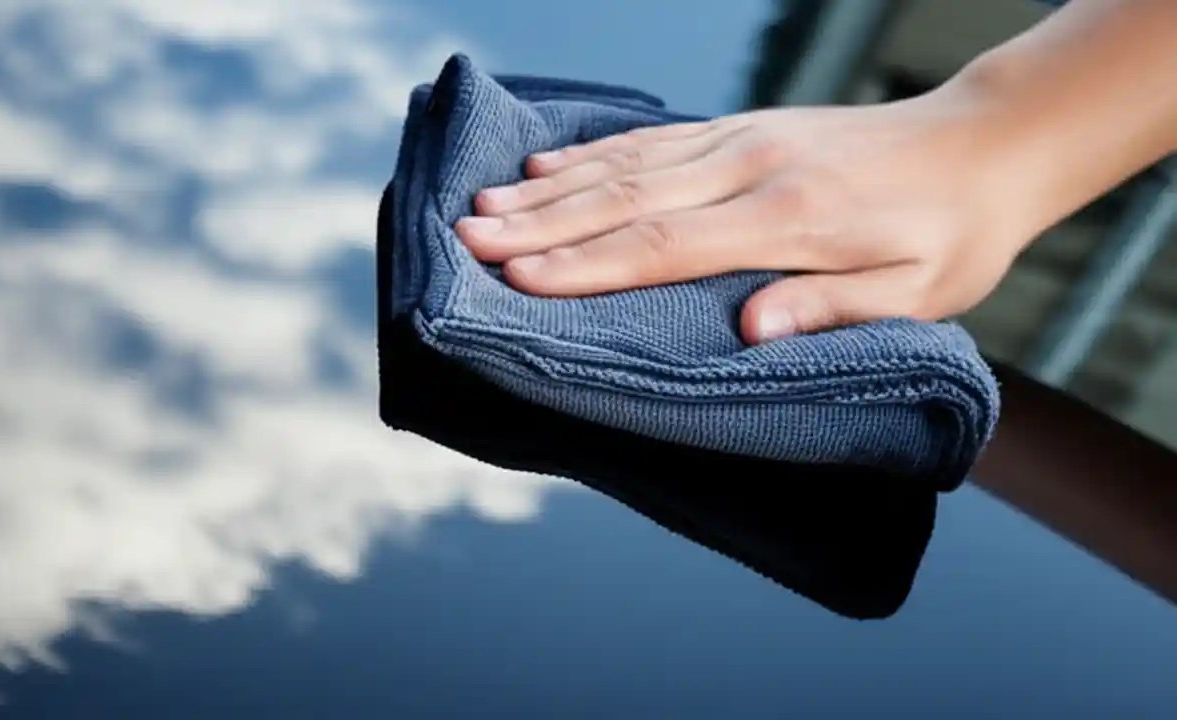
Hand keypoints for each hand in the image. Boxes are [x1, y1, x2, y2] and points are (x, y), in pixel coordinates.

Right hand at [454, 87, 1034, 343]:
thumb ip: (831, 307)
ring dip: (551, 189)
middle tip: (469, 239)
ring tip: (485, 205)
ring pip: (628, 164)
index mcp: (787, 217)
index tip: (519, 277)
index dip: (587, 263)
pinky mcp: (743, 129)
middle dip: (542, 224)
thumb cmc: (951, 235)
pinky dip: (595, 153)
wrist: (984, 146)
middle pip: (627, 198)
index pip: (665, 243)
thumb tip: (748, 329)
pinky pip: (654, 139)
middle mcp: (750, 169)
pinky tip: (549, 165)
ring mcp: (742, 141)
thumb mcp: (915, 292)